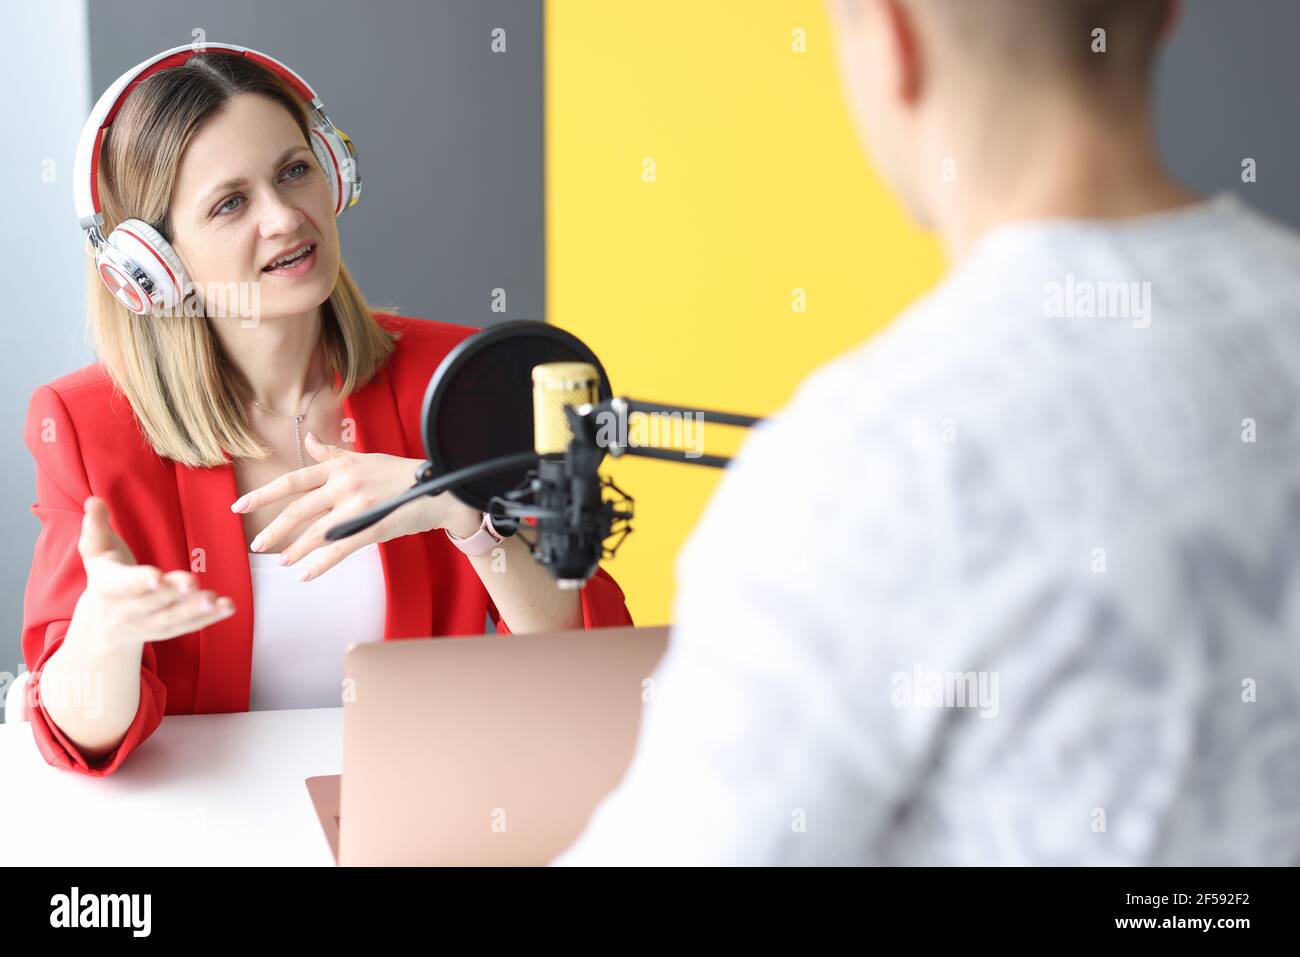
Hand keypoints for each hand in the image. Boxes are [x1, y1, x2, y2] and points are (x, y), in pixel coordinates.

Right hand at [66, 497, 234, 656]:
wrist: (103, 625)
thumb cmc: (106, 575)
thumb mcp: (96, 551)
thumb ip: (96, 525)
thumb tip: (94, 500)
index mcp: (107, 587)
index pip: (121, 585)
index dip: (139, 581)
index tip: (157, 576)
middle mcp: (126, 610)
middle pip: (152, 602)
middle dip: (173, 593)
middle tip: (193, 583)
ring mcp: (148, 624)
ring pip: (172, 618)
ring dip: (195, 610)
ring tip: (216, 599)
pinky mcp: (167, 631)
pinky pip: (189, 626)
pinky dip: (209, 618)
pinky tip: (228, 607)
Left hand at [231, 432, 480, 580]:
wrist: (440, 489)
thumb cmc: (402, 474)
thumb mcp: (365, 458)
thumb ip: (333, 453)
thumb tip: (309, 441)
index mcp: (339, 466)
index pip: (293, 480)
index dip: (264, 494)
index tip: (239, 506)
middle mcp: (344, 484)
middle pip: (298, 509)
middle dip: (273, 529)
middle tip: (256, 545)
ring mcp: (358, 506)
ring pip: (316, 532)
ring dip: (295, 549)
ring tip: (281, 561)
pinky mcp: (372, 527)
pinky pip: (339, 549)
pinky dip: (320, 564)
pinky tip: (306, 574)